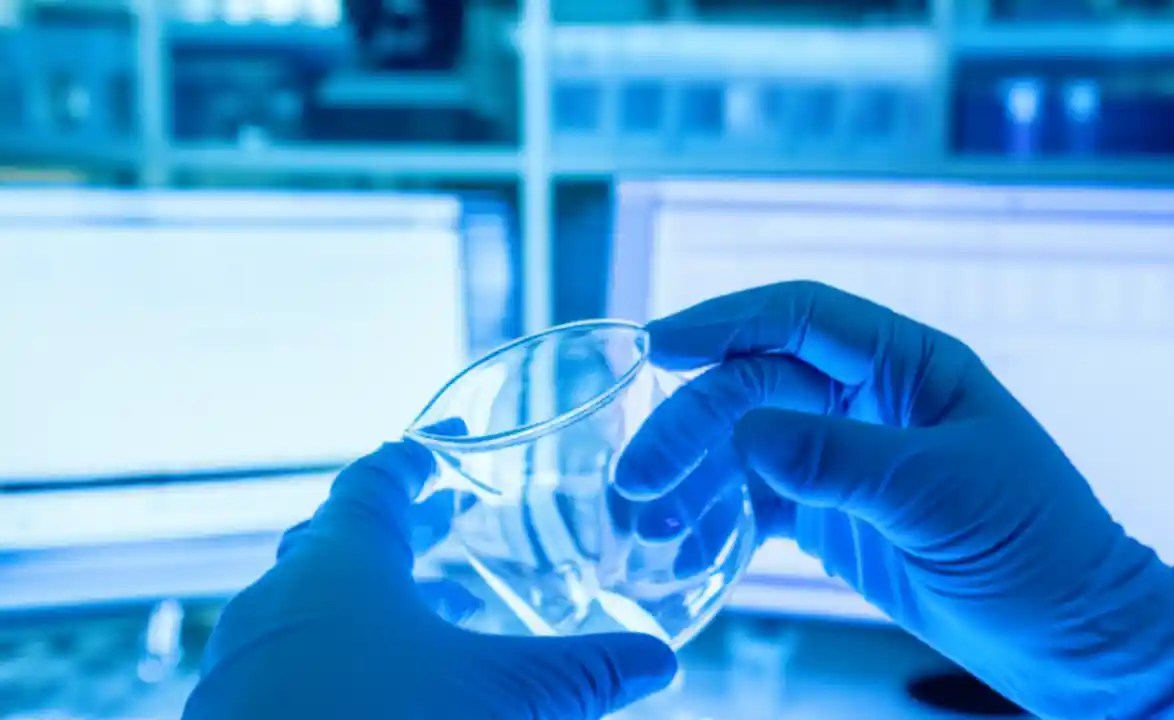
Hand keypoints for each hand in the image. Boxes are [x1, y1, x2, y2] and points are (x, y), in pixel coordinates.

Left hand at [183, 437, 675, 719]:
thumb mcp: (510, 703)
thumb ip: (588, 671)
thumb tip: (658, 658)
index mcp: (340, 567)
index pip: (378, 480)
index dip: (421, 457)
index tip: (455, 442)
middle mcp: (274, 604)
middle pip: (338, 538)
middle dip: (402, 528)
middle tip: (451, 518)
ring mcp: (238, 668)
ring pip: (306, 607)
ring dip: (370, 600)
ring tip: (435, 614)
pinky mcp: (231, 718)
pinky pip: (283, 664)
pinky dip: (336, 654)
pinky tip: (384, 689)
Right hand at [617, 281, 1173, 718]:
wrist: (1073, 636)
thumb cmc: (1035, 547)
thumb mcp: (941, 493)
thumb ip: (841, 459)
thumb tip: (746, 432)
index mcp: (907, 364)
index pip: (800, 317)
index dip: (725, 320)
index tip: (657, 345)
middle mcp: (867, 399)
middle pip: (754, 386)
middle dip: (691, 425)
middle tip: (637, 475)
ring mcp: (844, 457)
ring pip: (744, 447)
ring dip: (694, 479)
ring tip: (649, 525)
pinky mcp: (831, 515)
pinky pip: (757, 503)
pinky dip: (719, 522)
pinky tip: (688, 548)